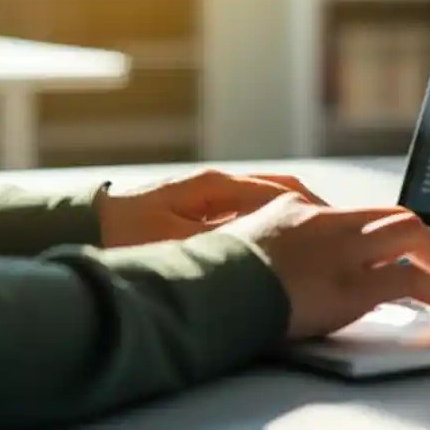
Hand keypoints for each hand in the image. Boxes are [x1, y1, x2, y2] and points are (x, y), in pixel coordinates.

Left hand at [96, 169, 326, 247]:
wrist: (86, 225)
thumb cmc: (125, 237)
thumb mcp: (175, 245)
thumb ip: (224, 242)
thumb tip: (265, 241)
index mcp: (217, 186)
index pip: (282, 192)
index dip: (315, 210)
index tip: (341, 229)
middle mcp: (219, 184)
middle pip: (284, 190)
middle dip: (317, 211)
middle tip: (343, 236)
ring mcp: (214, 194)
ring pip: (271, 198)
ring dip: (300, 216)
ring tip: (324, 241)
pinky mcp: (205, 207)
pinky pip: (254, 209)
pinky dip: (278, 221)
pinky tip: (287, 244)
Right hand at [220, 192, 429, 338]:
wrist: (209, 290)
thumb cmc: (213, 278)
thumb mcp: (237, 247)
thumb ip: (263, 247)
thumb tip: (271, 268)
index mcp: (297, 209)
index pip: (353, 214)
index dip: (378, 238)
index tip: (387, 256)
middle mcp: (328, 222)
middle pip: (395, 214)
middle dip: (421, 240)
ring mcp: (343, 251)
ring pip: (412, 234)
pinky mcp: (353, 286)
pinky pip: (411, 280)